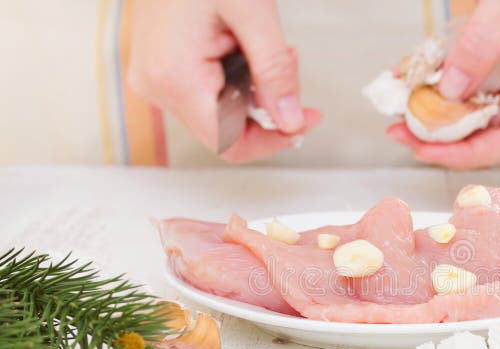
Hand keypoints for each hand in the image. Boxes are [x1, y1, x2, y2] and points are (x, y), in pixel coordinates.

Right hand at [128, 0, 321, 162]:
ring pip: (219, 115)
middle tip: (289, 64)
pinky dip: (236, 81)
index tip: (305, 119)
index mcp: (175, 78)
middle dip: (267, 107)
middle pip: (226, 131)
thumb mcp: (254, 12)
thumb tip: (291, 121)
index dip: (274, 139)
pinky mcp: (159, 71)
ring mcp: (154, 80)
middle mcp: (156, 87)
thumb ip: (275, 71)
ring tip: (266, 47)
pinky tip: (244, 50)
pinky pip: (206, 95)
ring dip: (254, 91)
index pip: (231, 143)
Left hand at [387, 0, 499, 168]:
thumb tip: (452, 91)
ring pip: (475, 105)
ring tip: (400, 108)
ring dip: (436, 110)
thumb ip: (483, 42)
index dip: (471, 153)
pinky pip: (468, 75)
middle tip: (401, 130)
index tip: (428, 150)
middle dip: (444, 135)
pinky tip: (410, 78)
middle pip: (492, 128)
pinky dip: (438, 79)